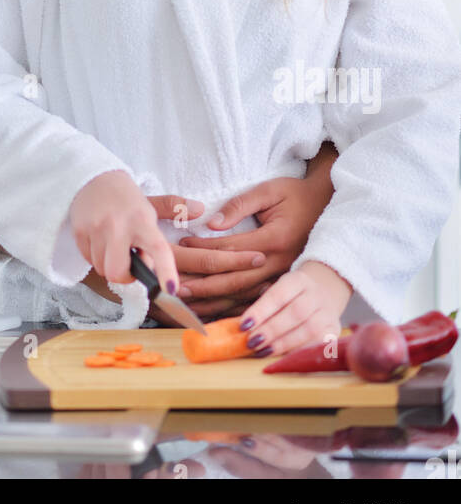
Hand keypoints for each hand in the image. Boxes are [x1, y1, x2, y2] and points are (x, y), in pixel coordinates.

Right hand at [69, 171, 180, 294]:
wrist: (90, 178)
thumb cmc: (124, 197)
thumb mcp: (149, 203)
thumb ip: (173, 208)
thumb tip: (200, 209)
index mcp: (141, 220)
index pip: (157, 248)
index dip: (165, 271)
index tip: (171, 290)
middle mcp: (118, 225)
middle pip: (118, 272)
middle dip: (124, 275)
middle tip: (129, 261)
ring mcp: (96, 229)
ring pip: (102, 269)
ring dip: (109, 264)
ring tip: (114, 246)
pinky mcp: (79, 232)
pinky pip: (89, 260)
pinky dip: (96, 256)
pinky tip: (101, 241)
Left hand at [162, 172, 333, 317]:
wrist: (327, 205)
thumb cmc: (295, 194)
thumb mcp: (270, 190)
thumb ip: (240, 205)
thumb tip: (212, 223)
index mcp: (274, 239)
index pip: (230, 248)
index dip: (204, 247)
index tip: (182, 245)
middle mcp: (278, 263)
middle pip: (234, 279)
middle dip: (203, 285)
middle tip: (175, 288)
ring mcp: (282, 276)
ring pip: (243, 295)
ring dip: (214, 302)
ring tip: (188, 305)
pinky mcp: (283, 282)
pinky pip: (255, 299)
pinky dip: (233, 308)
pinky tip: (215, 313)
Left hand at [236, 259, 352, 357]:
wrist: (326, 290)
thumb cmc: (292, 293)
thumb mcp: (279, 288)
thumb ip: (264, 305)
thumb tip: (243, 326)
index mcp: (299, 280)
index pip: (278, 295)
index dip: (260, 311)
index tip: (243, 325)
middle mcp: (316, 295)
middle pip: (295, 313)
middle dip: (271, 330)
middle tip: (251, 342)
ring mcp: (328, 313)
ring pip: (308, 330)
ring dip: (283, 344)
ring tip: (263, 351)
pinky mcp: (334, 330)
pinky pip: (319, 343)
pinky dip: (299, 352)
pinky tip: (283, 357)